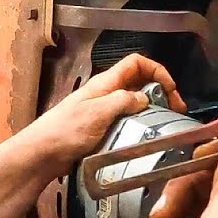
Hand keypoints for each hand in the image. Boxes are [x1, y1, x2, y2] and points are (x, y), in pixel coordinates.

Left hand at [14, 54, 184, 180]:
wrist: (42, 155)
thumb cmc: (63, 132)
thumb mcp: (97, 112)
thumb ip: (123, 101)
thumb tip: (145, 98)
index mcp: (104, 84)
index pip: (136, 63)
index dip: (157, 70)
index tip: (171, 89)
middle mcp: (105, 94)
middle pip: (139, 82)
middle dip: (160, 92)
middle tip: (175, 109)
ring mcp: (103, 112)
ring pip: (134, 103)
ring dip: (152, 110)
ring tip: (165, 124)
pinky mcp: (101, 130)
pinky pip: (126, 122)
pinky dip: (139, 126)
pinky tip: (144, 138)